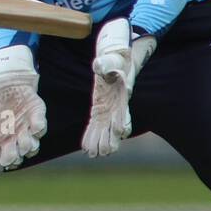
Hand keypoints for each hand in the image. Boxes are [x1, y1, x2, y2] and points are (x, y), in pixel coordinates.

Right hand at [0, 45, 47, 173]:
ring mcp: (25, 131)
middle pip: (13, 159)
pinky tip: (33, 125)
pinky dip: (38, 128)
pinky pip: (40, 128)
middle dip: (11, 157)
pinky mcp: (36, 118)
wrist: (6, 79)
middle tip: (8, 150)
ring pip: (29, 147)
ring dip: (26, 145)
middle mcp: (10, 141)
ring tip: (22, 137)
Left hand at [81, 18, 155, 157]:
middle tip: (105, 151)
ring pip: (107, 128)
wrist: (120, 56)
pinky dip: (92, 135)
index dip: (122, 120)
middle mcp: (119, 103)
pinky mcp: (101, 109)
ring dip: (102, 140)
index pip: (124, 108)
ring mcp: (110, 107)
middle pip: (116, 123)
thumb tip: (98, 66)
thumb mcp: (113, 55)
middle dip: (111, 137)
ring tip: (95, 154)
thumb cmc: (118, 55)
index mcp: (124, 90)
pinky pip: (97, 124)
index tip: (121, 131)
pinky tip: (86, 147)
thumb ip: (107, 62)